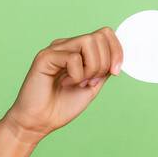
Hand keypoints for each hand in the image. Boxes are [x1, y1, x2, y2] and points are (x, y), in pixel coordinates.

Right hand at [1, 27, 123, 141]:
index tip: (115, 72)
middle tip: (90, 81)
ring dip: (92, 67)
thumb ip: (103, 71)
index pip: (104, 34)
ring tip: (78, 82)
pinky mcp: (45, 57)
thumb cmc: (62, 106)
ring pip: (89, 42)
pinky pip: (74, 58)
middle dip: (104, 63)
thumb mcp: (91, 87)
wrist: (40, 122)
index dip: (117, 51)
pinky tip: (65, 83)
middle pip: (100, 36)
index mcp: (78, 50)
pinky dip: (76, 75)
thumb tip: (118, 57)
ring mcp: (55, 49)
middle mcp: (67, 45)